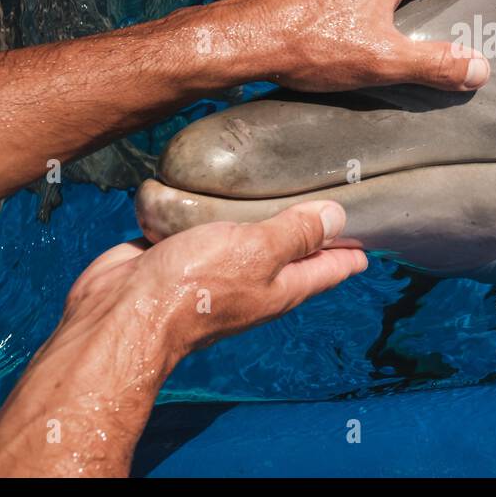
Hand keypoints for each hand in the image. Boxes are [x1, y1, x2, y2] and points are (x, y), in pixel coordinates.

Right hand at [63, 200, 365, 358]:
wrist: (121, 313)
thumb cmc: (194, 288)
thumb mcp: (257, 252)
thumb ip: (295, 232)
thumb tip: (337, 216)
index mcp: (282, 287)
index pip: (331, 267)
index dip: (353, 248)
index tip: (374, 228)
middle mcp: (253, 281)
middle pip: (292, 252)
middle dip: (312, 230)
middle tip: (330, 194)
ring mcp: (215, 270)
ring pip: (246, 239)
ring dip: (259, 216)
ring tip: (277, 183)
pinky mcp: (178, 255)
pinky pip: (203, 228)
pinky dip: (212, 211)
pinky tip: (216, 187)